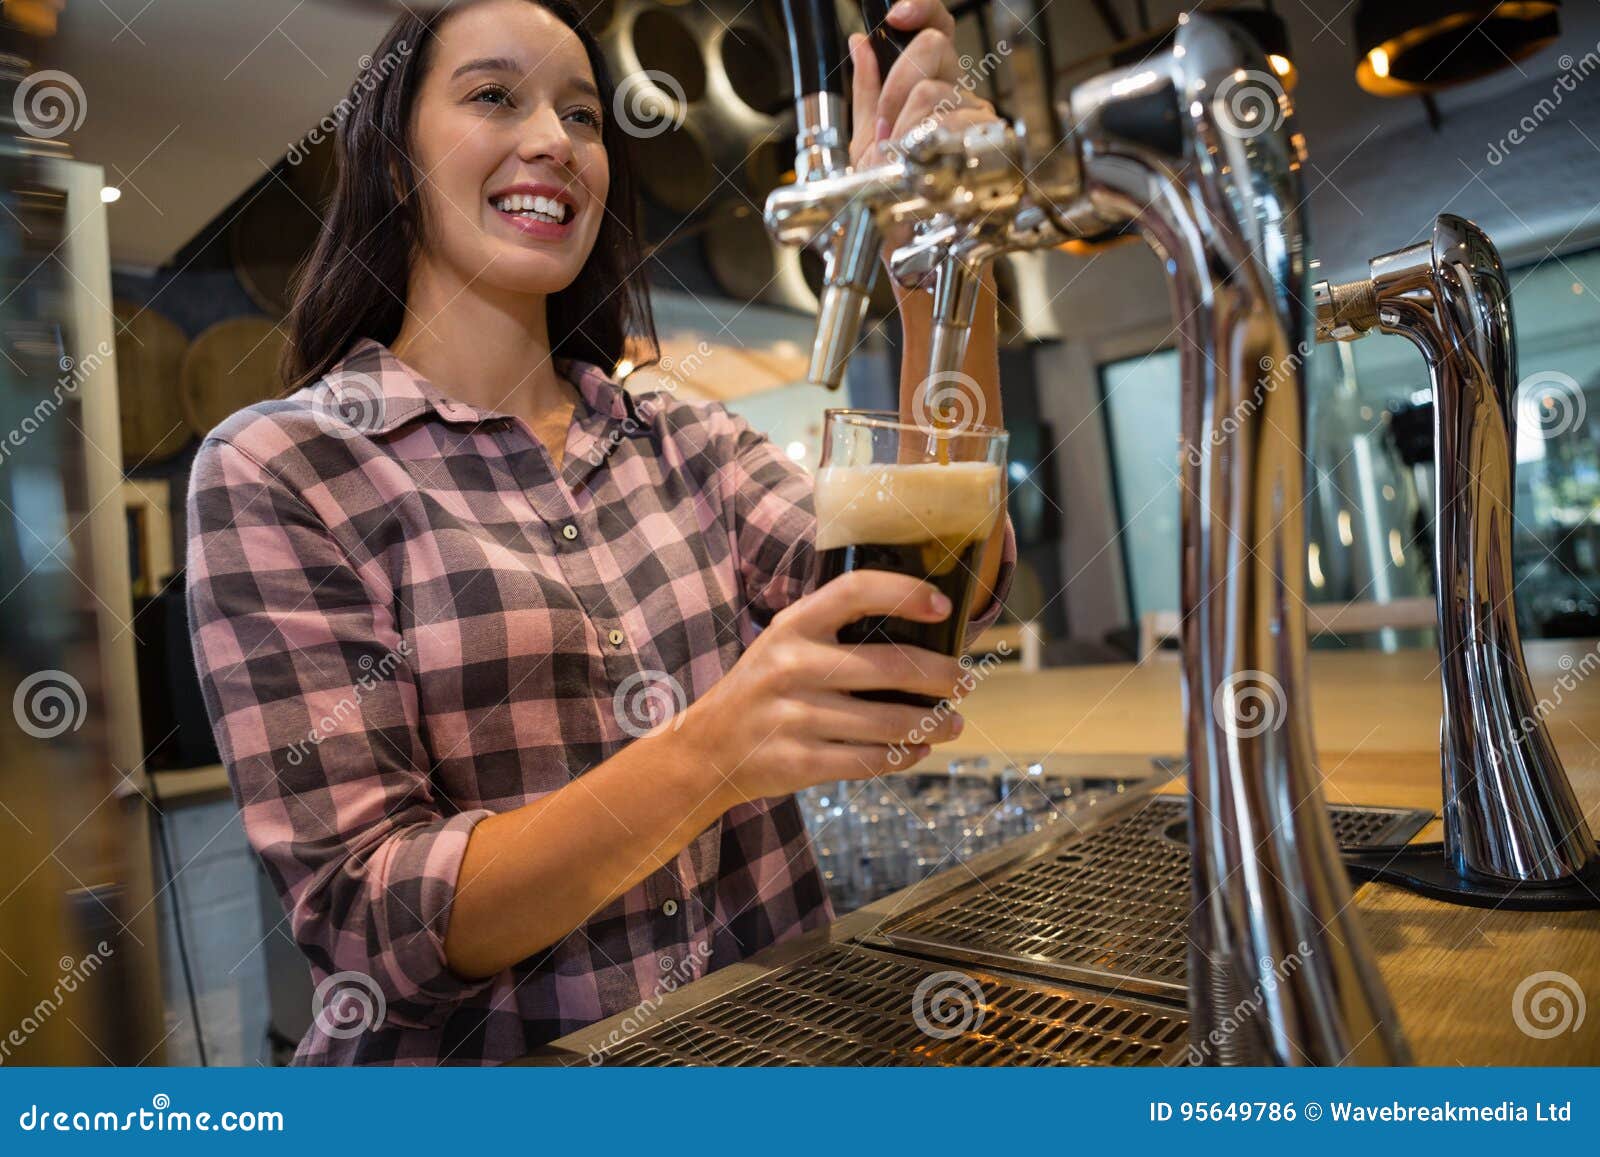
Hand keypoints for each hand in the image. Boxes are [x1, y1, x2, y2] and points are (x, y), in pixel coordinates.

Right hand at [675, 569, 966, 805]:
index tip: (943, 607)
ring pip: (890, 722)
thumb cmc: (764, 688)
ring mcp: (794, 716)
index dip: (905, 593)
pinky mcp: (799, 762)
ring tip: (953, 724)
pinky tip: (918, 750)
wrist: (707, 749)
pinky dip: (904, 756)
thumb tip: (923, 633)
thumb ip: (836, 632)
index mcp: (794, 625)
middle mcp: (793, 665)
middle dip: (942, 676)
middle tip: (965, 682)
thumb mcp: (785, 643)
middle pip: (891, 665)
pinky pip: (870, 760)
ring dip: (934, 724)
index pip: (856, 591)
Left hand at [846, 0, 1000, 262]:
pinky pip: (955, 121)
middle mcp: (960, 97)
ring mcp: (977, 119)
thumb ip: (865, 92)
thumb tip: (860, 44)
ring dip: (905, 126)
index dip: (922, 9)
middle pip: (933, 49)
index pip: (937, 31)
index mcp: (933, 90)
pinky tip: (920, 164)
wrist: (909, 252)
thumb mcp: (865, 145)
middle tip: (885, 130)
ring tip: (900, 161)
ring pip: (938, 90)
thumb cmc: (895, 208)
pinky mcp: (990, 144)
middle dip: (895, 87)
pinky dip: (926, 143)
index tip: (897, 14)